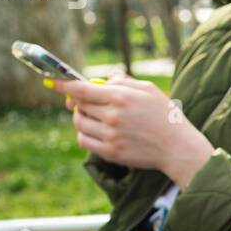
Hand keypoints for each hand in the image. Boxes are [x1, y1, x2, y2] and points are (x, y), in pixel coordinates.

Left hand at [52, 72, 214, 187]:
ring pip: (79, 123)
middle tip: (84, 102)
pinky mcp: (110, 152)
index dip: (64, 85)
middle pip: (78, 105)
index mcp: (120, 97)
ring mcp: (110, 135)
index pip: (82, 89)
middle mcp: (112, 116)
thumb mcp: (149, 90)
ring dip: (81, 118)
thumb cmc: (166, 116)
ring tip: (95, 117)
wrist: (178, 147)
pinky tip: (96, 131)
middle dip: (78, 102)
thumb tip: (104, 79)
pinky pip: (84, 140)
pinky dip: (84, 134)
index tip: (53, 83)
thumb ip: (124, 82)